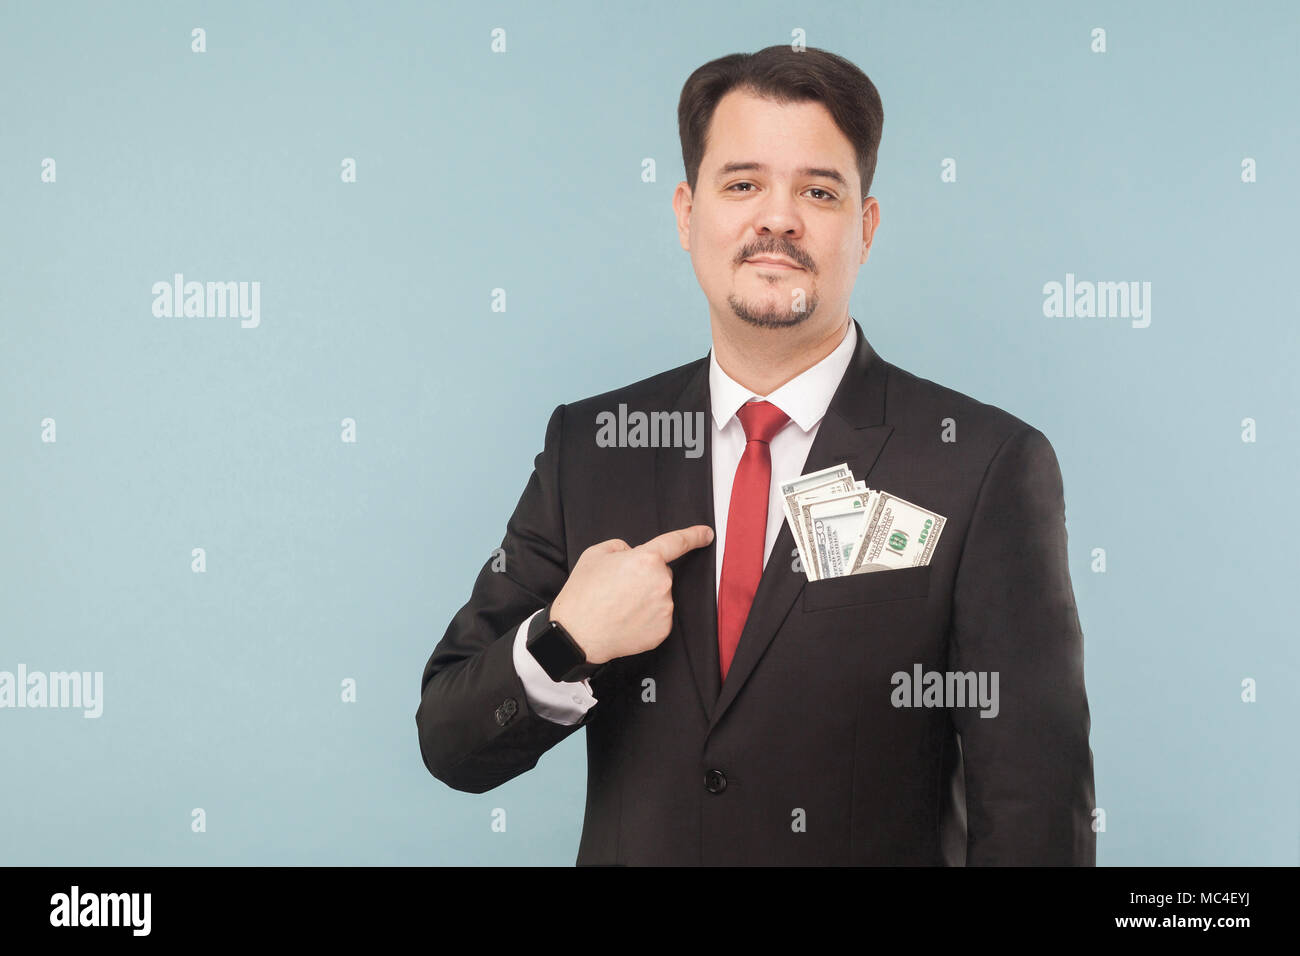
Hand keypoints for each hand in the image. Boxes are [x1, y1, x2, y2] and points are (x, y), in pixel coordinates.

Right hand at [549, 525, 713, 665]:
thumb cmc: (583, 594)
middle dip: (646, 576)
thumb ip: (620, 547)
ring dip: (646, 597)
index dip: (695, 536)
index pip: (678, 542)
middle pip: (662, 573)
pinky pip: (659, 616)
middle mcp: (661, 583)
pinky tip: (626, 620)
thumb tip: (631, 553)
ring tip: (619, 606)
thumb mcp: (595, 555)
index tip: (706, 534)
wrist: (577, 634)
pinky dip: (647, 617)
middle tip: (619, 587)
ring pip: (661, 596)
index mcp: (646, 559)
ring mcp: (664, 608)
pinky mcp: (663, 630)